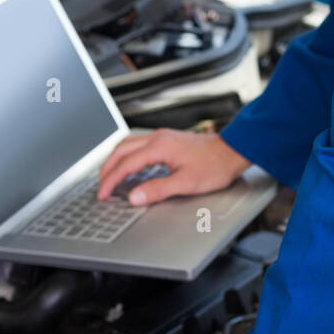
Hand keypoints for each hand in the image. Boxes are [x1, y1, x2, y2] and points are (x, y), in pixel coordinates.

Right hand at [97, 127, 250, 204]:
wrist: (232, 151)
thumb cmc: (214, 166)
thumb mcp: (186, 183)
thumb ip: (157, 190)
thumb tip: (134, 197)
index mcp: (159, 147)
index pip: (125, 164)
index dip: (111, 180)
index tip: (103, 194)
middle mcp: (157, 138)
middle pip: (121, 150)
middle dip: (107, 169)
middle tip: (101, 187)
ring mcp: (162, 136)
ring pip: (128, 144)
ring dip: (115, 160)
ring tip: (110, 176)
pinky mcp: (167, 138)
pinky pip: (138, 144)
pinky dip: (127, 155)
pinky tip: (130, 166)